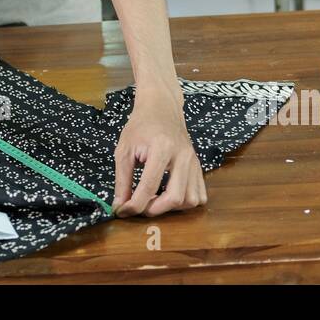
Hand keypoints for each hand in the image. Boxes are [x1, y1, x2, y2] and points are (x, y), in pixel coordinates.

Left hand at [113, 90, 206, 216]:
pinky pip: (200, 194)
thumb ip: (122, 180)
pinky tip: (169, 195)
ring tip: (154, 199)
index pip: (148, 187)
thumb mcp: (124, 150)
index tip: (122, 211)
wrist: (161, 107)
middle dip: (154, 210)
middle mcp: (182, 156)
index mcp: (161, 148)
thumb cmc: (140, 126)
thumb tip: (120, 206)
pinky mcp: (198, 165)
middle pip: (174, 198)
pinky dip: (185, 202)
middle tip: (140, 206)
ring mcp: (193, 161)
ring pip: (190, 200)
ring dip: (171, 208)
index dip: (133, 205)